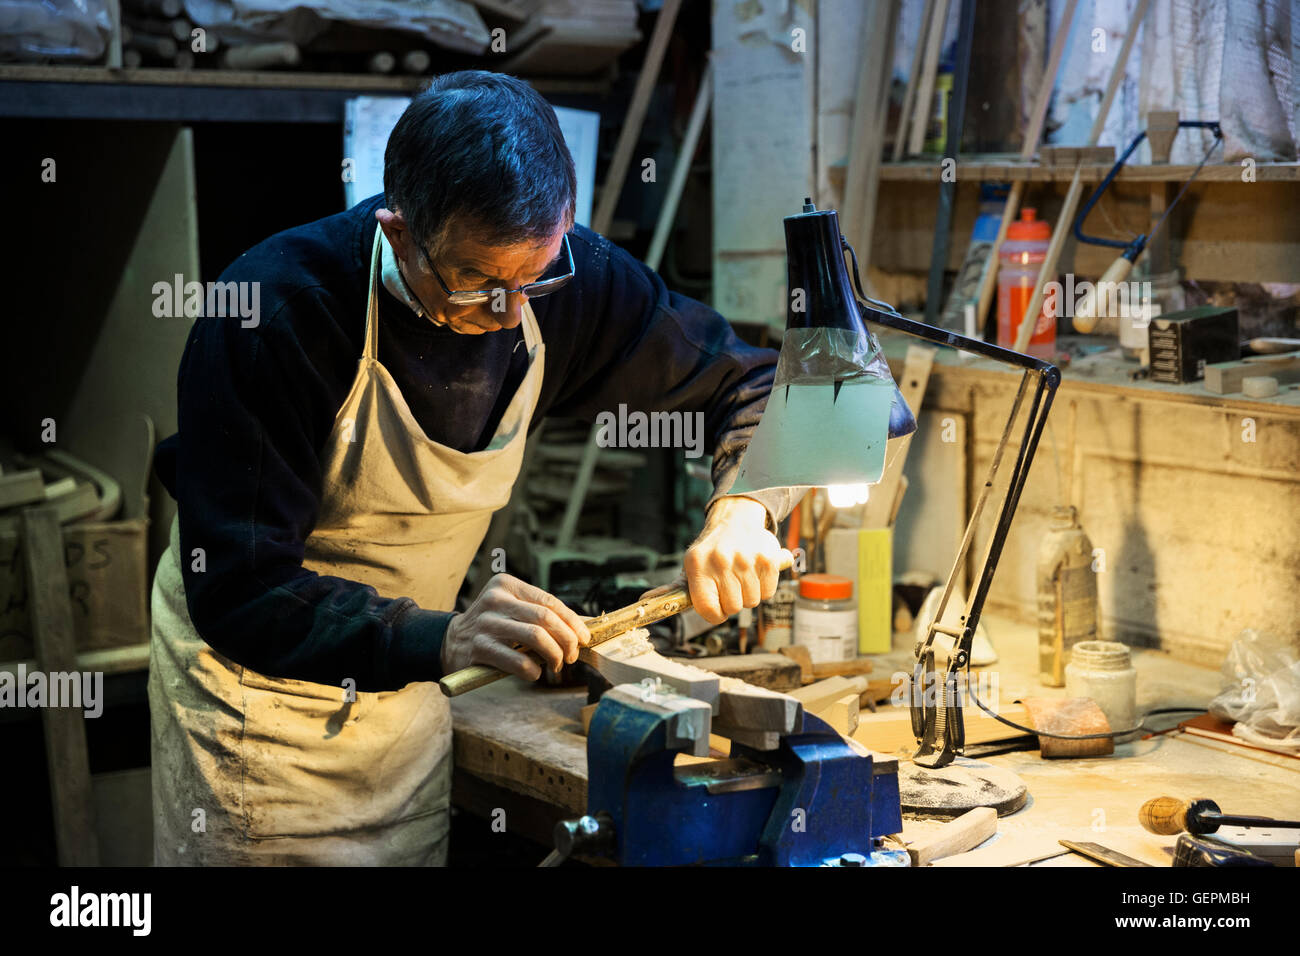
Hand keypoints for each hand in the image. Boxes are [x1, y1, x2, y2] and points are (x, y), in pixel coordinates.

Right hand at [440, 574, 590, 679]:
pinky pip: (518, 660)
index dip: (572, 621)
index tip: (584, 638)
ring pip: (535, 637)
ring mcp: (485, 623)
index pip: (549, 601)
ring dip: (554, 655)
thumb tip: (583, 627)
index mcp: (506, 585)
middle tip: (572, 656)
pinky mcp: (479, 647)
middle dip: (566, 640)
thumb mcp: (512, 610)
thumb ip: (540, 614)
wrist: (451, 642)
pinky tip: (535, 672)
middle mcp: (495, 599)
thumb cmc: (493, 627)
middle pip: (545, 618)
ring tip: (557, 665)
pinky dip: (533, 670)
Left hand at [644, 496, 790, 625]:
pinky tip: (755, 572)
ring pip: (752, 601)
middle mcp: (720, 560)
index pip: (708, 609)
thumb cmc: (710, 552)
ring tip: (742, 577)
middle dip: (733, 602)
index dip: (715, 614)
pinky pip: (769, 591)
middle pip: (734, 608)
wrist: (735, 519)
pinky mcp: (767, 557)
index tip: (717, 608)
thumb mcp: (689, 568)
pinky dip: (765, 587)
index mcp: (696, 564)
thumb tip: (644, 602)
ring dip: (749, 595)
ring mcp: (745, 558)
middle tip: (730, 585)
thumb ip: (670, 590)